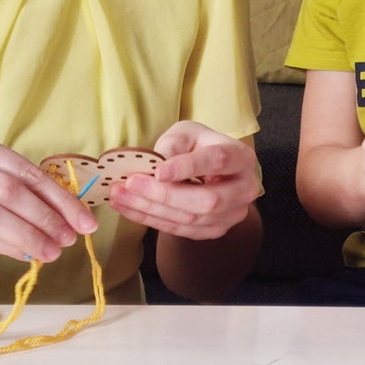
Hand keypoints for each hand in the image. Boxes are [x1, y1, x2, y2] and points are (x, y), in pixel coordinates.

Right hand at [0, 127, 97, 268]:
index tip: (85, 220)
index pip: (25, 170)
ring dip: (30, 235)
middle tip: (71, 238)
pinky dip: (8, 246)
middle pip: (11, 189)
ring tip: (53, 251)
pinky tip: (26, 254)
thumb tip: (69, 213)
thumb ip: (18, 187)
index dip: (60, 197)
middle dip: (48, 216)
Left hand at [108, 121, 259, 239]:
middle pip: (207, 200)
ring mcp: (232, 214)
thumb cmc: (200, 146)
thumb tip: (153, 167)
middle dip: (164, 195)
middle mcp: (244, 189)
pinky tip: (129, 208)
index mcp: (241, 157)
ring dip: (151, 209)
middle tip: (130, 184)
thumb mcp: (188, 133)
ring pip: (191, 219)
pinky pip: (181, 231)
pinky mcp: (215, 230)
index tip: (158, 171)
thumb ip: (174, 144)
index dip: (188, 167)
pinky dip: (152, 220)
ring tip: (120, 196)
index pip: (218, 161)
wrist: (214, 170)